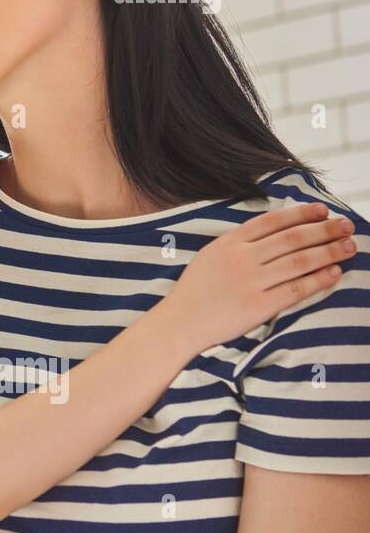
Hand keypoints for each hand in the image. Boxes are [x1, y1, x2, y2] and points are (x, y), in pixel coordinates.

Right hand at [161, 201, 355, 353]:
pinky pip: (297, 289)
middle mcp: (242, 258)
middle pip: (292, 238)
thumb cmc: (196, 289)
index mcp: (229, 242)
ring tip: (349, 246)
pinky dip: (319, 280)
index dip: (301, 213)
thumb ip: (239, 242)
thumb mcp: (211, 254)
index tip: (323, 210)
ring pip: (299, 261)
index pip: (272, 221)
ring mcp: (251, 282)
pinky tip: (335, 272)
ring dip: (329, 252)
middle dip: (324, 230)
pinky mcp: (260, 305)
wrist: (182, 321)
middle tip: (347, 225)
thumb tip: (275, 231)